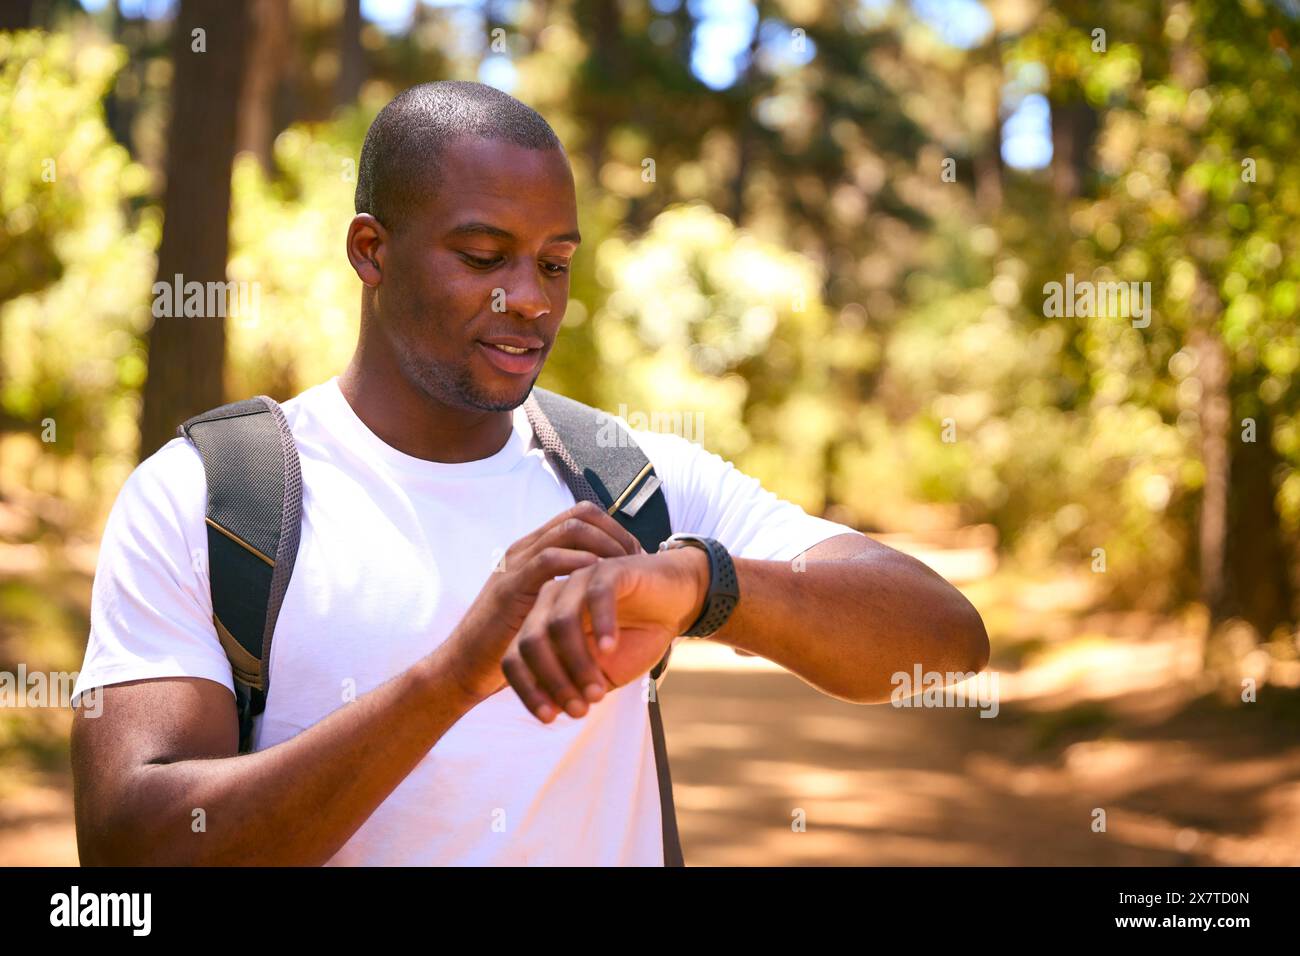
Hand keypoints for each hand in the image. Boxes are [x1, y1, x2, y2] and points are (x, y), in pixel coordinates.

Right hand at [438, 501, 643, 702]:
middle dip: (616, 533)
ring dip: (605, 545)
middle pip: (581, 514)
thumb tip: (604, 592)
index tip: (635, 555)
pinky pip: (549, 560)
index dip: (614, 529)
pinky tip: (600, 583)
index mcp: (534, 550)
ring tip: (625, 569)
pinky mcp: (510, 586)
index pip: (582, 516)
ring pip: (570, 529)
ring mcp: (517, 563)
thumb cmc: (509, 642)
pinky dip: (579, 564)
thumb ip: (564, 592)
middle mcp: (526, 548)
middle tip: (637, 560)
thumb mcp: (542, 608)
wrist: (464, 666)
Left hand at [501, 546, 709, 721]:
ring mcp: (578, 581)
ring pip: (559, 623)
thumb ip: (576, 685)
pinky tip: (611, 649)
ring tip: (598, 692)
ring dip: (577, 664)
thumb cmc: (636, 637)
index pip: (515, 657)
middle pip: (530, 641)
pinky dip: (601, 626)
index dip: (527, 690)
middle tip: (580, 710)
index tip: (549, 718)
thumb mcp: (602, 673)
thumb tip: (550, 710)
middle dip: (552, 682)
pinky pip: (596, 597)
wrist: (677, 601)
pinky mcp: (608, 570)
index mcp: (542, 624)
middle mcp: (552, 600)